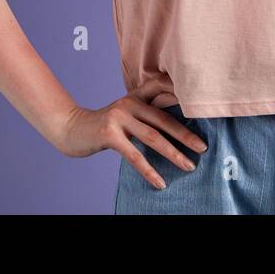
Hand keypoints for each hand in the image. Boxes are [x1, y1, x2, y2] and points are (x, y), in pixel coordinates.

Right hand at [51, 77, 206, 189]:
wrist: (71, 129)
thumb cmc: (104, 125)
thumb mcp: (125, 113)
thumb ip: (146, 113)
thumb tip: (176, 125)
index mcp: (136, 96)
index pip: (163, 91)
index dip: (182, 96)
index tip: (204, 108)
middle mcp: (129, 102)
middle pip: (164, 119)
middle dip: (185, 134)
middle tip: (203, 147)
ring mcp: (118, 117)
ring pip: (153, 137)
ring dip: (174, 153)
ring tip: (189, 166)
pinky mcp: (108, 134)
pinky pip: (134, 155)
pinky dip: (150, 171)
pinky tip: (160, 182)